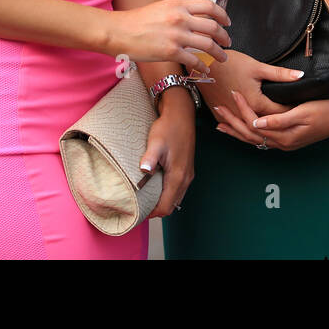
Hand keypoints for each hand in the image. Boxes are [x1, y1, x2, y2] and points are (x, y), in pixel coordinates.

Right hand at [114, 0, 230, 73]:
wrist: (119, 31)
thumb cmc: (136, 21)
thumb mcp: (161, 7)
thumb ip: (179, 10)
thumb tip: (195, 18)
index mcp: (179, 4)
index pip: (210, 7)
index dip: (223, 16)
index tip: (227, 23)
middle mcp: (181, 18)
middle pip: (213, 27)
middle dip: (225, 36)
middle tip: (228, 42)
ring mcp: (177, 35)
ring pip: (208, 45)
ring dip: (219, 53)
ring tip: (222, 58)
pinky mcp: (171, 52)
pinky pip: (195, 60)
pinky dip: (203, 67)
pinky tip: (204, 70)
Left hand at [140, 89, 195, 217]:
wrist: (181, 114)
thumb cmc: (168, 128)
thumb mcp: (156, 142)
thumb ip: (150, 158)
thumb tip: (144, 170)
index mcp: (178, 175)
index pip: (166, 206)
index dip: (153, 213)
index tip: (139, 213)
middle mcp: (186, 178)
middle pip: (172, 205)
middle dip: (157, 210)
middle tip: (140, 208)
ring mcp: (188, 174)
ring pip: (176, 198)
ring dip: (163, 202)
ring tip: (147, 199)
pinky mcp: (187, 169)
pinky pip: (179, 189)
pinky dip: (169, 193)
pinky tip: (157, 187)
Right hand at [197, 49, 297, 119]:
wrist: (202, 64)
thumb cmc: (229, 63)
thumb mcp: (256, 66)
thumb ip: (279, 74)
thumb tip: (300, 76)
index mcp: (256, 103)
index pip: (279, 114)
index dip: (291, 112)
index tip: (301, 110)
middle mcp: (243, 113)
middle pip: (265, 125)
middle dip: (279, 123)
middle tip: (292, 120)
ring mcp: (230, 116)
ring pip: (249, 129)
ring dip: (262, 128)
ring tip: (274, 127)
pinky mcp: (219, 114)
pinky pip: (234, 126)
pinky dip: (244, 127)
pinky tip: (250, 127)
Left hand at [213, 89, 328, 150]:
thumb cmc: (326, 109)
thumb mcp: (303, 112)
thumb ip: (279, 119)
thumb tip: (256, 123)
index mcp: (284, 136)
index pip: (254, 125)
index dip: (241, 110)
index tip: (232, 93)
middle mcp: (282, 143)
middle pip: (250, 135)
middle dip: (232, 122)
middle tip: (217, 108)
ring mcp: (285, 142)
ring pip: (254, 139)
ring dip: (237, 131)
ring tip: (220, 123)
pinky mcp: (287, 138)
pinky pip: (262, 138)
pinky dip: (248, 133)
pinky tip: (241, 128)